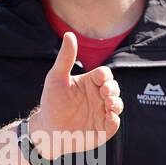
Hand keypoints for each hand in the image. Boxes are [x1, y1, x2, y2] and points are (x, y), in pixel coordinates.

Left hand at [29, 32, 123, 159]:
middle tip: (105, 92)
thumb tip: (69, 34)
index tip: (100, 78)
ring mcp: (102, 113)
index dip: (105, 75)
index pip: (104, 74)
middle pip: (114, 88)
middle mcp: (99, 96)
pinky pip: (114, 124)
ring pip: (117, 105)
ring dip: (116, 103)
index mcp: (90, 82)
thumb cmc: (52, 102)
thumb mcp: (56, 78)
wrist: (48, 130)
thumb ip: (66, 58)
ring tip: (108, 105)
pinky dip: (114, 120)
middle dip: (112, 89)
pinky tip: (108, 117)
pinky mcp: (103, 129)